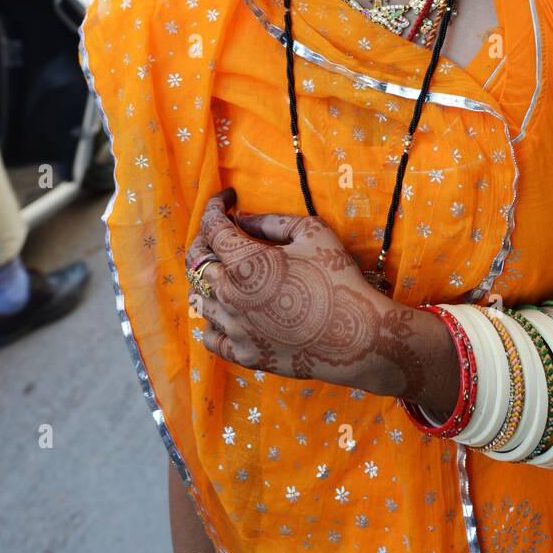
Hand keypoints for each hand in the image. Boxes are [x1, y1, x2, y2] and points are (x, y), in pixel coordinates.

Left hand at [186, 188, 436, 400]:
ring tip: (222, 271)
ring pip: (198, 299)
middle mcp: (231, 296)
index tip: (227, 198)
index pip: (212, 227)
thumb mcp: (312, 232)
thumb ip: (272, 221)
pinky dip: (212, 319)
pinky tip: (227, 311)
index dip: (215, 205)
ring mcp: (234, 329)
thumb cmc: (338, 278)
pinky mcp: (243, 354)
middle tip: (221, 231)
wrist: (356, 336)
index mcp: (246, 262)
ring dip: (206, 279)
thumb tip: (242, 218)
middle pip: (196, 261)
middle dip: (206, 238)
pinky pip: (210, 336)